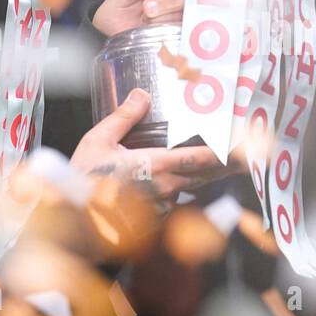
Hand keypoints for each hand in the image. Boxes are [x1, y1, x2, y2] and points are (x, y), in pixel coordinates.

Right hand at [71, 89, 237, 202]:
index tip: (245, 146)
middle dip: (226, 166)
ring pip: (188, 189)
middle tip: (244, 159)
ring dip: (200, 179)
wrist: (70, 218)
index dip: (227, 152)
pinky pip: (171, 203)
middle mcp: (165, 188)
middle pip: (205, 176)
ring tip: (213, 169)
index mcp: (156, 165)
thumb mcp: (98, 141)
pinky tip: (169, 187)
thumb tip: (141, 94)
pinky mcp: (152, 221)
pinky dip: (176, 193)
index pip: (201, 157)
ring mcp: (160, 208)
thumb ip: (123, 117)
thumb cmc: (82, 180)